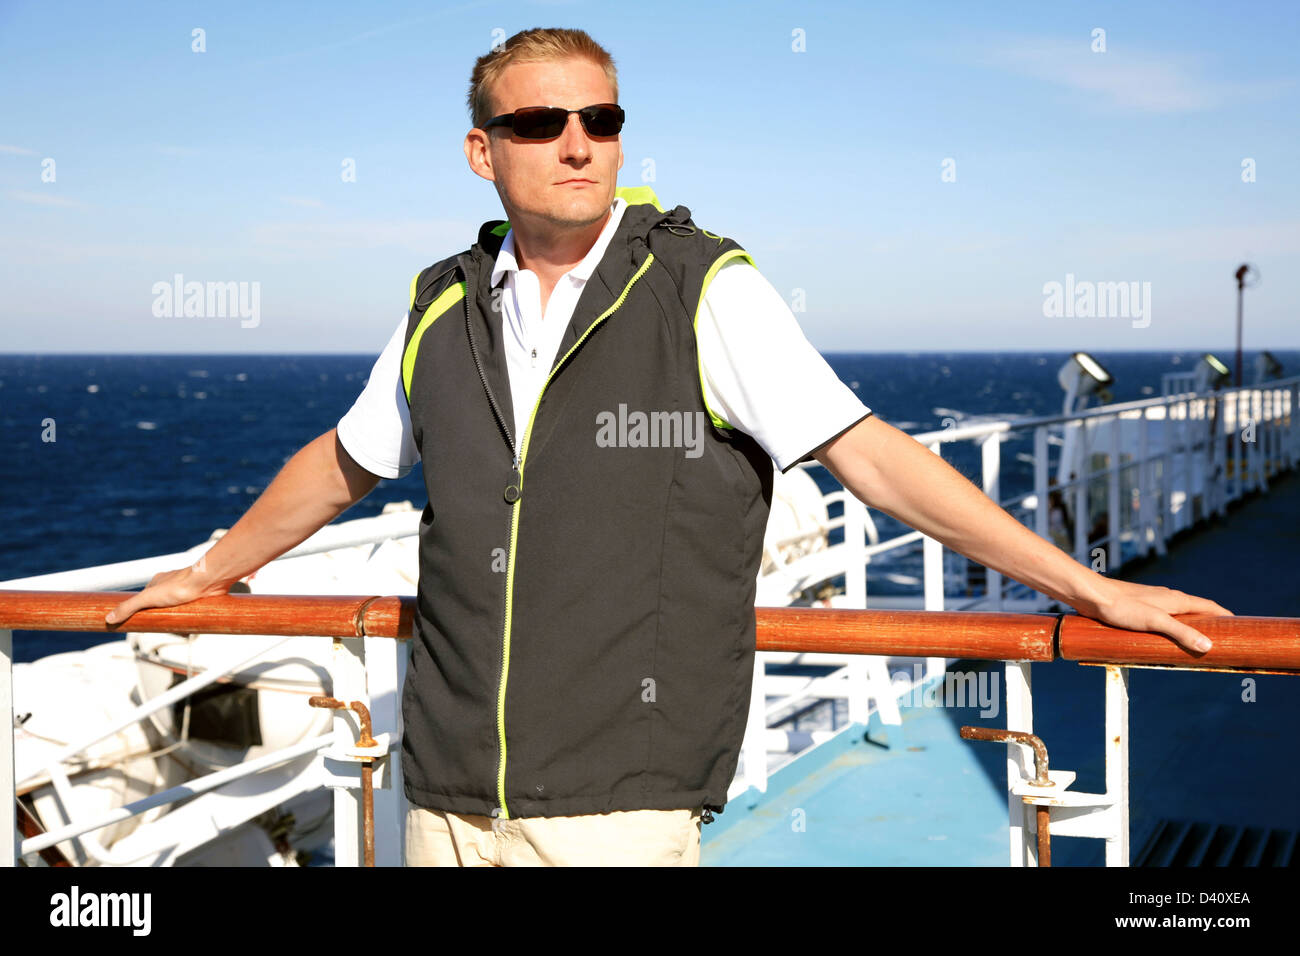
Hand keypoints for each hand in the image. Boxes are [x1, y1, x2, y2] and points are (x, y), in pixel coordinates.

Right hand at [105, 555, 233, 624]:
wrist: (208, 580)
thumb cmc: (179, 586)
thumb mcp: (148, 598)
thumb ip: (129, 608)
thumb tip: (109, 618)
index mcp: (157, 582)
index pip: (145, 599)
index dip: (141, 611)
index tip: (140, 623)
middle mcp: (172, 584)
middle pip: (162, 605)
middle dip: (163, 618)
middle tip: (165, 629)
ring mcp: (187, 590)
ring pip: (178, 608)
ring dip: (178, 620)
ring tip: (180, 630)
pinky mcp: (200, 596)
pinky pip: (193, 610)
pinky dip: (191, 619)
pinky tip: (192, 626)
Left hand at [1073, 578, 1233, 653]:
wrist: (1090, 595)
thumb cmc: (1121, 606)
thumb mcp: (1154, 621)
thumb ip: (1180, 632)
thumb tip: (1208, 645)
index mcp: (1176, 599)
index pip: (1210, 606)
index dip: (1225, 617)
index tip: (1239, 628)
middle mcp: (1167, 598)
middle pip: (1197, 610)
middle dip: (1210, 624)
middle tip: (1221, 640)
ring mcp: (1153, 603)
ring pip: (1179, 615)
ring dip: (1190, 627)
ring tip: (1196, 643)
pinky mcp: (1138, 609)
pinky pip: (1163, 619)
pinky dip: (1172, 628)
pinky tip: (1165, 638)